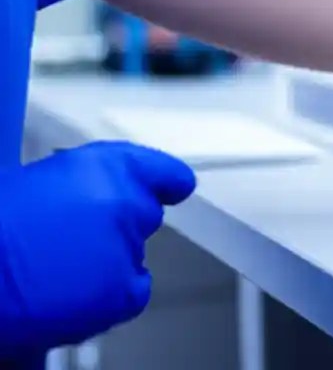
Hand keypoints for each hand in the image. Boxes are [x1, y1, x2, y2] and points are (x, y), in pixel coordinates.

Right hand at [0, 142, 196, 354]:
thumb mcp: (30, 184)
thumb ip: (77, 186)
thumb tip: (93, 196)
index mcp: (100, 166)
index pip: (160, 170)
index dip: (163, 181)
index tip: (173, 186)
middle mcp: (123, 203)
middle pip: (143, 214)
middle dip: (115, 225)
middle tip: (68, 240)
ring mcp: (126, 249)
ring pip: (133, 254)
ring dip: (105, 261)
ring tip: (53, 269)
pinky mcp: (123, 291)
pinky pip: (132, 291)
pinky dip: (108, 295)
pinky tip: (67, 292)